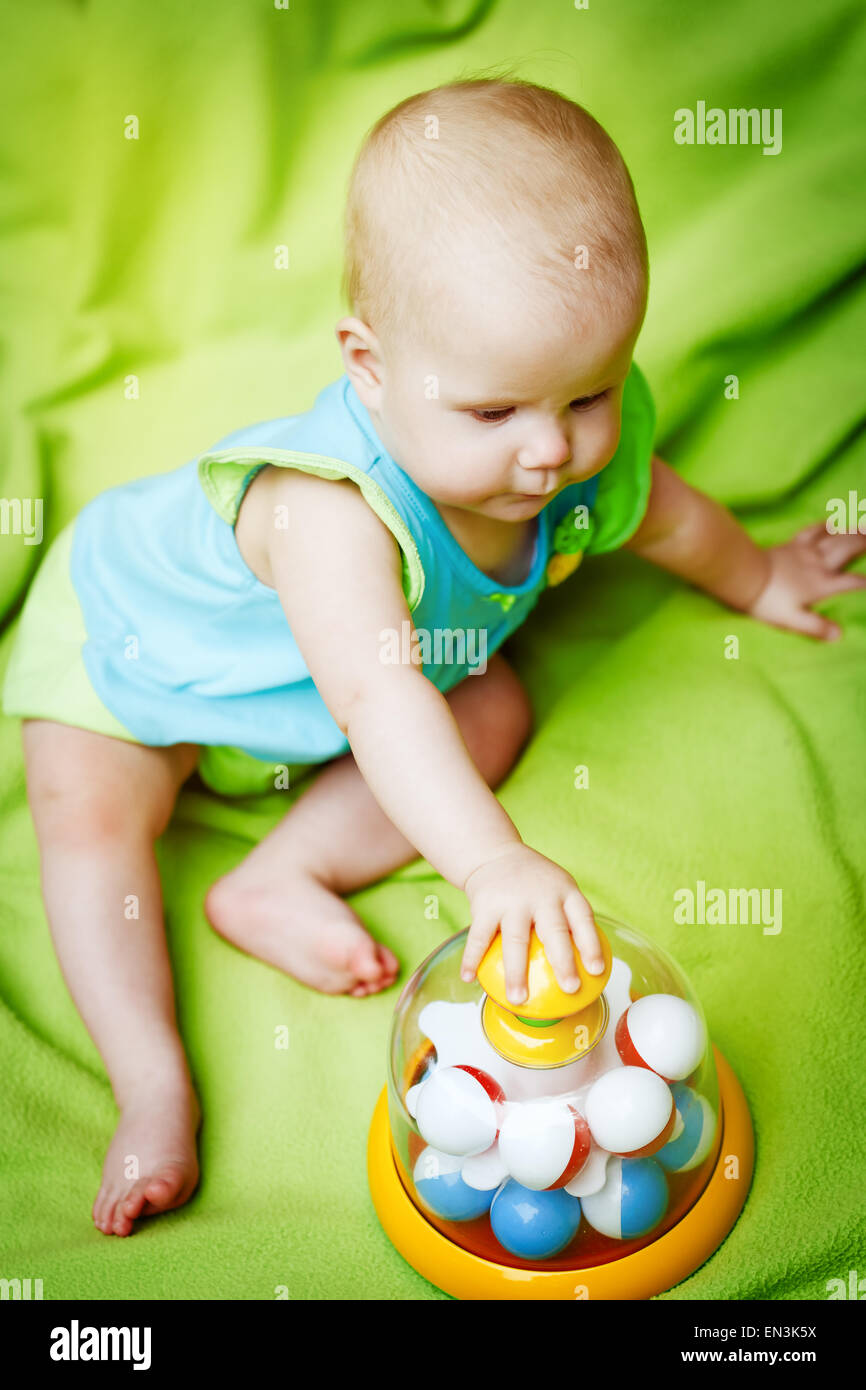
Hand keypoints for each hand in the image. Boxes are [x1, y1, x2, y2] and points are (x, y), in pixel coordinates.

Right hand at [459, 843, 603, 1006]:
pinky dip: (472, 959)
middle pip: (553, 931)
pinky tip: (469, 979)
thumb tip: (586, 967)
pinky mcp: (485, 905)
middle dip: (563, 961)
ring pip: (515, 940)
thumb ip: (569, 919)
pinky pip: (478, 937)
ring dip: (516, 972)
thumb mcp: (559, 887)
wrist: (495, 853)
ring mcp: (512, 901)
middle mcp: (540, 895)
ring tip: (518, 999)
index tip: (597, 970)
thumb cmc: (535, 881)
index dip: (591, 944)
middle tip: (570, 988)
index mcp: (563, 891)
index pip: (582, 918)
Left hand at [745, 521, 865, 639]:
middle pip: (848, 550)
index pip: (851, 582)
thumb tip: (839, 635)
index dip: (865, 582)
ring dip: (853, 532)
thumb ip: (816, 627)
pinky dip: (825, 525)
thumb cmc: (767, 602)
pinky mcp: (792, 545)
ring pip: (836, 537)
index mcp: (822, 585)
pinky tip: (833, 521)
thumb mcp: (792, 620)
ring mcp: (806, 552)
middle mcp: (819, 565)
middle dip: (865, 544)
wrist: (744, 576)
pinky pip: (813, 531)